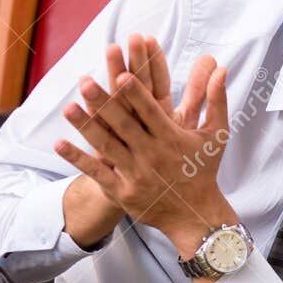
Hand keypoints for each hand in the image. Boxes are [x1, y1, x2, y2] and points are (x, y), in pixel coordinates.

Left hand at [53, 34, 235, 245]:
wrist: (195, 214)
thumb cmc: (204, 169)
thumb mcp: (216, 135)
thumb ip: (216, 99)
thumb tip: (222, 67)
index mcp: (172, 138)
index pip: (151, 112)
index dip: (135, 95)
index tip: (120, 75)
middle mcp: (153, 155)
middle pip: (124, 125)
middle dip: (104, 104)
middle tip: (86, 82)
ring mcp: (136, 174)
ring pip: (108, 146)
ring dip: (86, 127)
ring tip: (69, 107)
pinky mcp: (123, 192)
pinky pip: (97, 173)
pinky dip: (78, 159)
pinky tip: (59, 143)